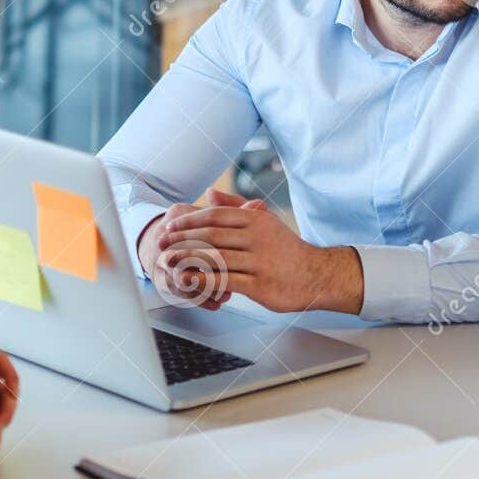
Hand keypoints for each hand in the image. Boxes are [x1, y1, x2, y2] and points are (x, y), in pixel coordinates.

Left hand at [154, 197, 363, 315]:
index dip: (189, 221)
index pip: (214, 216)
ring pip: (215, 258)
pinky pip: (225, 281)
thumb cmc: (287, 250)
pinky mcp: (259, 285)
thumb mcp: (266, 222)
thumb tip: (210, 194)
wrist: (316, 275)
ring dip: (187, 259)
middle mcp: (257, 238)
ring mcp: (259, 262)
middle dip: (181, 240)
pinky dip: (203, 280)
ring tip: (168, 261)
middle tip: (161, 244)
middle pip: (210, 235)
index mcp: (256, 220)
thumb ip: (236, 208)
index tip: (170, 227)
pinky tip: (188, 280)